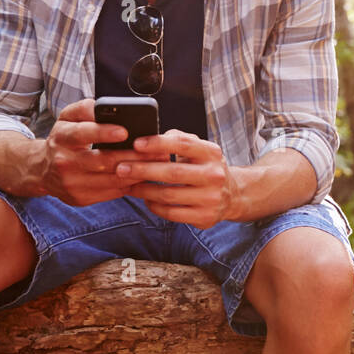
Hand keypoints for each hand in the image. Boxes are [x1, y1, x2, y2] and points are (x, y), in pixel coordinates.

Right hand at [34, 98, 169, 205]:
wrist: (41, 169)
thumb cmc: (64, 138)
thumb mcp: (67, 118)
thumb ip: (85, 108)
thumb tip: (104, 106)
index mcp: (62, 137)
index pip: (82, 133)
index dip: (103, 132)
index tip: (125, 131)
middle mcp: (64, 161)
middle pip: (102, 160)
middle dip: (132, 155)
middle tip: (156, 150)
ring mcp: (71, 183)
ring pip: (110, 179)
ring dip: (137, 172)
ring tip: (157, 163)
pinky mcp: (80, 198)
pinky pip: (111, 193)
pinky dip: (130, 185)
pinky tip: (144, 177)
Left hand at [116, 129, 243, 228]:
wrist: (232, 195)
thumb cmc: (206, 168)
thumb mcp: (200, 149)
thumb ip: (179, 139)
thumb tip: (150, 136)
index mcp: (211, 153)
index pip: (183, 143)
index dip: (158, 143)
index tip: (136, 144)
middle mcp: (214, 175)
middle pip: (172, 172)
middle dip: (142, 169)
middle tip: (121, 168)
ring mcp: (210, 198)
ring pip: (168, 195)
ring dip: (143, 190)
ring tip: (129, 185)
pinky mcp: (204, 217)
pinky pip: (171, 213)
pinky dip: (154, 206)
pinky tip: (146, 199)